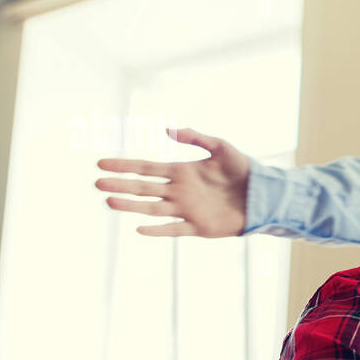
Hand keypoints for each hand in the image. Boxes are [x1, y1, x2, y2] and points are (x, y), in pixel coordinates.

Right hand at [95, 127, 250, 236]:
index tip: (101, 163)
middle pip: (143, 188)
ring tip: (109, 201)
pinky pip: (174, 229)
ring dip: (131, 205)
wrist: (263, 194)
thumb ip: (194, 137)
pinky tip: (139, 228)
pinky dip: (158, 230)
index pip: (145, 168)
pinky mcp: (199, 227)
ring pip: (152, 208)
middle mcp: (179, 191)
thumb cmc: (243, 169)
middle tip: (97, 183)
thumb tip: (165, 129)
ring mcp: (187, 210)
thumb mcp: (220, 147)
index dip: (124, 166)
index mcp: (181, 171)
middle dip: (120, 185)